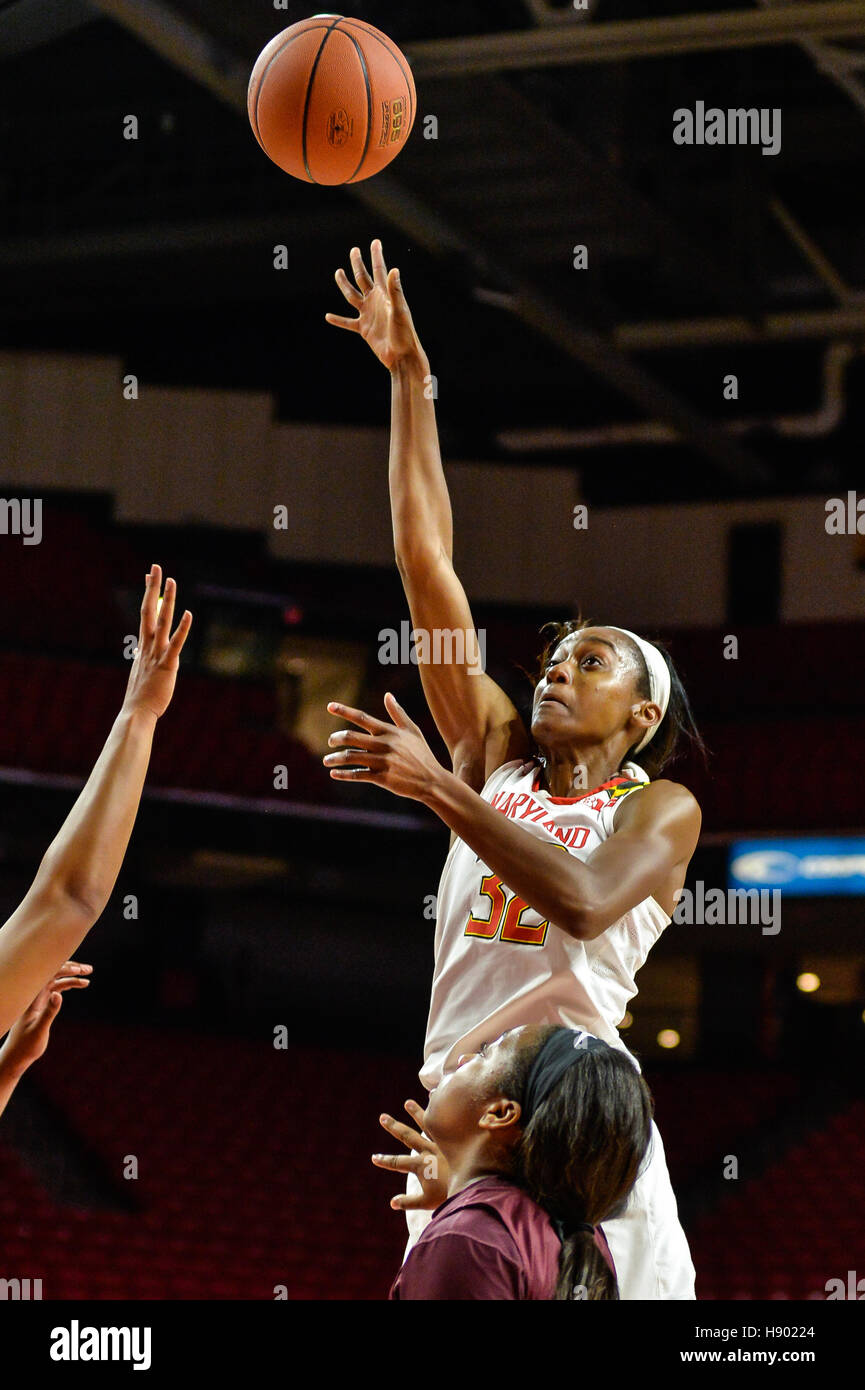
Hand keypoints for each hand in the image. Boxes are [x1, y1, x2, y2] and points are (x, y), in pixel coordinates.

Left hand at [0, 961, 91, 1075]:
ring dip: (71, 978)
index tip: (79, 970)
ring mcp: (37, 999)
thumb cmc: (25, 1045)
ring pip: (56, 981)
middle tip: (89, 970)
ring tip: (88, 978)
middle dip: (71, 970)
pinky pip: (55, 989)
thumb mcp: (39, 1030)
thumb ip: (49, 1012)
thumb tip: (58, 994)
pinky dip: (66, 986)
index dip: (63, 969)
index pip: (48, 975)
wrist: (17, 1056)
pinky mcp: (41, 1005)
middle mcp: (34, 996)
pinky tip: (77, 985)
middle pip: (53, 974)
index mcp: (32, 998)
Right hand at [122, 564, 192, 719]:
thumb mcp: (141, 670)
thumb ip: (143, 656)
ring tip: (172, 581)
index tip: (149, 576)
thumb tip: (141, 647)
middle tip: (156, 567)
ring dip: (167, 600)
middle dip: (153, 588)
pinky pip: (175, 643)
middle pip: (149, 610)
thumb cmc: (141, 696)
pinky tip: (188, 614)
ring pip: (162, 622)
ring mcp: (157, 654)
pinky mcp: (167, 665)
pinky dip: (182, 628)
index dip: (148, 593)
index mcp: (143, 646)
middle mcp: (148, 646)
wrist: (136, 713)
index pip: (145, 614)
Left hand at [324, 693, 443, 801]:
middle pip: (351, 737)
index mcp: (389, 731)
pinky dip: (343, 775)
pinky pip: (357, 775)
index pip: (363, 718)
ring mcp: (382, 762)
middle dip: (335, 738)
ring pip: (350, 757)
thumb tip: (387, 695)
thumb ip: (398, 713)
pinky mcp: (382, 778)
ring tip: (326, 760)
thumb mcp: (413, 731)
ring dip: (334, 759)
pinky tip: (334, 774)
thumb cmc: (421, 754)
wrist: (431, 780)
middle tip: (330, 741)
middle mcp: (384, 745)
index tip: (329, 706)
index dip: (344, 711)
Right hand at [325, 239, 426, 371]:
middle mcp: (376, 301)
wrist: (401, 356)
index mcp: (385, 295)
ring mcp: (369, 314)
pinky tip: (328, 317)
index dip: (377, 256)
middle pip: (363, 278)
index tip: (375, 242)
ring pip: (352, 296)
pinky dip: (338, 320)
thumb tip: (394, 269)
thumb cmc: (404, 334)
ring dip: (344, 284)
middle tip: (354, 250)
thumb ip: (395, 290)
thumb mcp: (400, 310)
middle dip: (358, 264)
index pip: (379, 270)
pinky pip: (348, 322)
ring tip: (338, 273)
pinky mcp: (364, 329)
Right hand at [372, 1100, 449, 1211]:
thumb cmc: (450, 1195)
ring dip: (416, 1112)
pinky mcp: (454, 1138)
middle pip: (407, 1136)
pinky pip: (444, 1122)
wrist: (474, 1185)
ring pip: (426, 1124)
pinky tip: (437, 1099)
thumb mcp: (427, 1201)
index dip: (385, 1160)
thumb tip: (392, 1202)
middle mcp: (429, 1150)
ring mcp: (441, 1143)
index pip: (397, 1162)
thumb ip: (409, 1202)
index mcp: (421, 1165)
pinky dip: (439, 1111)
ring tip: (408, 1103)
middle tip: (383, 1117)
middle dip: (394, 1127)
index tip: (374, 1157)